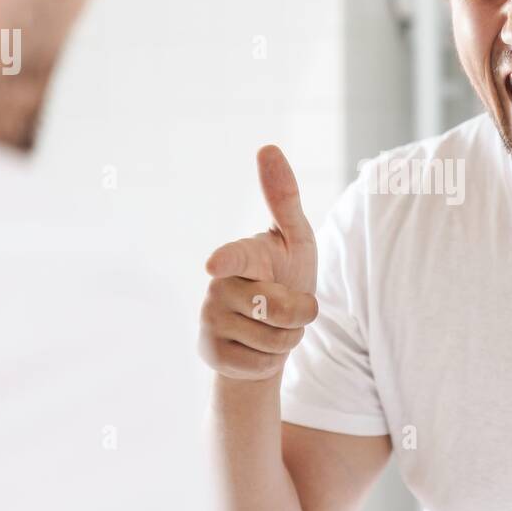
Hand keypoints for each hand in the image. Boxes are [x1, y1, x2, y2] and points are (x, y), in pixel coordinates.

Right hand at [199, 146, 318, 380]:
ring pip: (276, 341)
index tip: (215, 265)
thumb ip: (284, 199)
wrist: (265, 333)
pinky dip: (273, 361)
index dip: (226, 261)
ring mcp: (209, 321)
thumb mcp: (295, 239)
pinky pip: (263, 365)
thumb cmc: (285, 275)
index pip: (233, 258)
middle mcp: (216, 286)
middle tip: (290, 308)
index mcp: (238, 255)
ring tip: (273, 328)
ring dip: (289, 339)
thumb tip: (267, 146)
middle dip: (302, 314)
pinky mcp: (211, 355)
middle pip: (282, 309)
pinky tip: (257, 349)